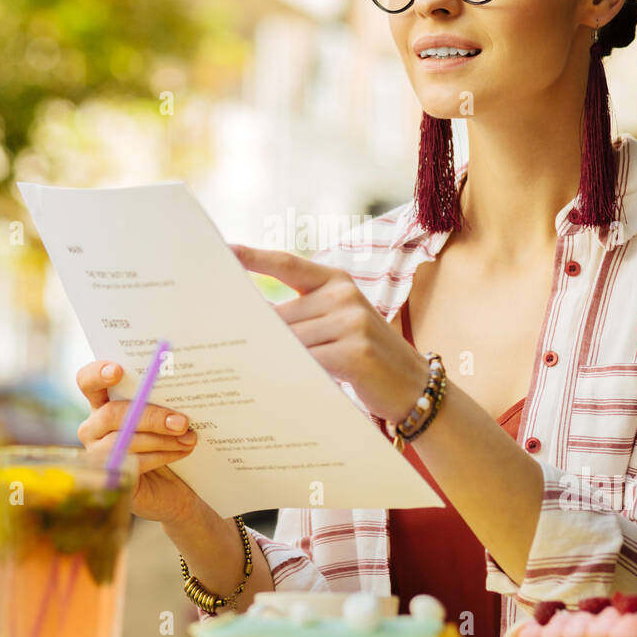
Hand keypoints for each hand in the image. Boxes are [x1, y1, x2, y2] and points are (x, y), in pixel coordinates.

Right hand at [75, 360, 205, 525]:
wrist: (173, 483)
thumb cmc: (167, 438)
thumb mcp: (165, 414)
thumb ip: (163, 399)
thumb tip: (182, 388)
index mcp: (103, 401)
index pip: (87, 381)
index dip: (98, 374)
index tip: (118, 371)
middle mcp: (94, 426)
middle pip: (112, 414)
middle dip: (151, 416)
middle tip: (181, 422)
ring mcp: (98, 452)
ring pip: (125, 440)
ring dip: (162, 439)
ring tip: (188, 438)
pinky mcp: (111, 475)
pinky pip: (134, 462)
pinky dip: (162, 455)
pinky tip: (181, 451)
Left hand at [229, 243, 427, 423]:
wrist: (413, 385)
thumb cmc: (365, 356)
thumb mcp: (338, 324)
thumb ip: (303, 317)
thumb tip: (252, 324)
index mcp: (336, 281)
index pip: (287, 264)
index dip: (253, 257)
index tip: (223, 250)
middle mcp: (344, 295)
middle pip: (280, 315)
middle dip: (256, 333)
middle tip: (225, 344)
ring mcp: (351, 323)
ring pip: (290, 341)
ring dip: (272, 358)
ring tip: (256, 372)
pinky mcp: (355, 353)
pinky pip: (307, 362)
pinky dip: (291, 373)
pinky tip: (281, 384)